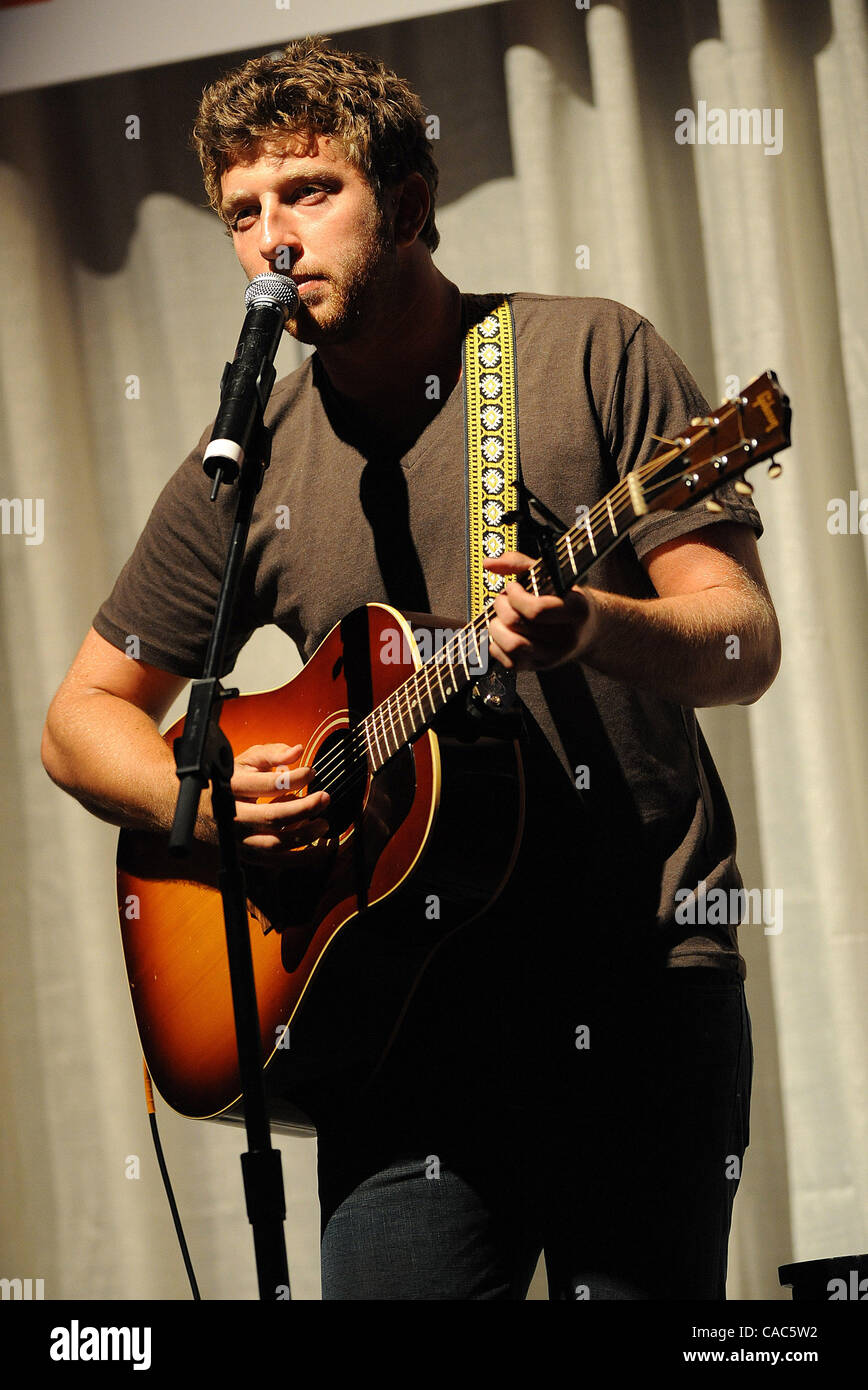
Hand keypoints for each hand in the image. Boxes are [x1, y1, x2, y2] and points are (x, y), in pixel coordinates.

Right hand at [223, 742, 330, 860]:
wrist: (201, 811)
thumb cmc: (231, 782)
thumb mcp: (246, 761)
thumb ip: (272, 753)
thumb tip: (297, 751)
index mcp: (232, 788)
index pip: (267, 784)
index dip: (294, 778)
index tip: (312, 772)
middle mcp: (233, 816)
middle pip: (273, 817)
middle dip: (304, 808)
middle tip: (325, 798)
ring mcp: (239, 839)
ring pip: (275, 843)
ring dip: (305, 835)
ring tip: (324, 824)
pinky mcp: (247, 855)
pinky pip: (277, 862)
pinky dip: (302, 858)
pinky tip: (319, 848)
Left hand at [482, 550, 598, 670]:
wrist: (589, 630)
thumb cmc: (568, 599)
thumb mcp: (553, 575)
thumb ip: (521, 564)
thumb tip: (490, 563)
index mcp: (576, 611)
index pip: (536, 609)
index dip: (516, 596)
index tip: (513, 587)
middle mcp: (566, 638)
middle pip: (517, 624)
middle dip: (501, 605)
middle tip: (504, 598)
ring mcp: (552, 656)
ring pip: (511, 646)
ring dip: (496, 627)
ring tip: (501, 616)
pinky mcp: (539, 667)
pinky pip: (508, 662)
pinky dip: (497, 645)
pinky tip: (504, 632)